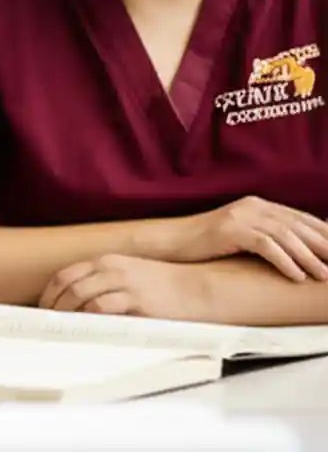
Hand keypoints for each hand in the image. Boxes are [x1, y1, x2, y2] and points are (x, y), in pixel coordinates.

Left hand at [39, 254, 212, 320]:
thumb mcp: (131, 275)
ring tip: (60, 330)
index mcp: (108, 262)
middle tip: (47, 324)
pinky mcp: (138, 302)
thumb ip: (104, 283)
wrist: (200, 291)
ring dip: (67, 314)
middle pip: (69, 286)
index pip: (65, 275)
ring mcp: (125, 284)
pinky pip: (104, 308)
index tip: (42, 310)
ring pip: (82, 295)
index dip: (49, 294)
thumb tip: (77, 303)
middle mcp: (112, 269)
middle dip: (53, 306)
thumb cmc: (165, 287)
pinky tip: (84, 330)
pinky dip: (89, 318)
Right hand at [169, 196, 327, 280]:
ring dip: (309, 257)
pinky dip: (285, 262)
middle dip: (324, 245)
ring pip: (286, 236)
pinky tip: (297, 276)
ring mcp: (241, 216)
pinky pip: (266, 246)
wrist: (170, 241)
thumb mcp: (239, 236)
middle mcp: (253, 206)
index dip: (324, 233)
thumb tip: (295, 252)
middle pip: (298, 226)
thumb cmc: (204, 245)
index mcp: (258, 205)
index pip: (300, 218)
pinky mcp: (231, 230)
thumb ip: (264, 237)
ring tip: (324, 275)